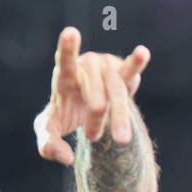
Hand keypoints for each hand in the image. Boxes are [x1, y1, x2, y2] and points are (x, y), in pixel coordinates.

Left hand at [33, 27, 150, 165]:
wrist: (86, 107)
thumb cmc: (64, 114)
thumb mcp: (49, 131)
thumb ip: (48, 145)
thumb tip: (67, 158)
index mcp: (64, 77)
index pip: (64, 62)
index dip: (68, 49)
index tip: (71, 32)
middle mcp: (85, 66)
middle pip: (95, 96)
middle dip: (95, 121)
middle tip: (91, 138)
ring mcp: (106, 67)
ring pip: (116, 93)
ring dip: (118, 117)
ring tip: (121, 140)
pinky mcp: (123, 73)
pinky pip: (131, 71)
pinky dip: (136, 63)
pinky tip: (142, 53)